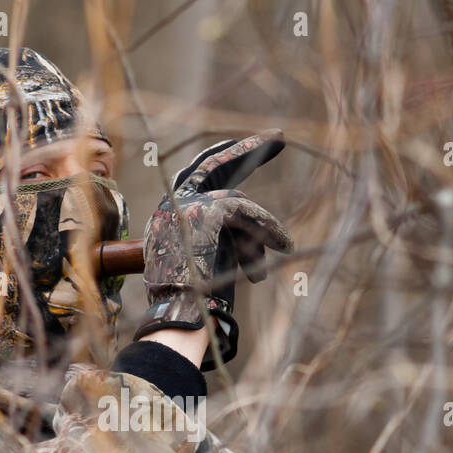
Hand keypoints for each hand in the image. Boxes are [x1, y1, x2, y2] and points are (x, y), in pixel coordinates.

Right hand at [134, 131, 293, 369]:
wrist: (179, 316)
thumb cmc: (194, 304)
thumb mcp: (209, 265)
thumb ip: (226, 243)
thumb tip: (261, 243)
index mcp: (167, 217)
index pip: (197, 179)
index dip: (224, 161)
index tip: (246, 149)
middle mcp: (171, 205)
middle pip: (212, 166)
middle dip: (248, 150)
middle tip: (279, 135)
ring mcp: (186, 206)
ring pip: (236, 202)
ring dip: (262, 228)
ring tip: (285, 246)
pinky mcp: (206, 212)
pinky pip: (246, 212)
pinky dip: (268, 228)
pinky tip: (285, 244)